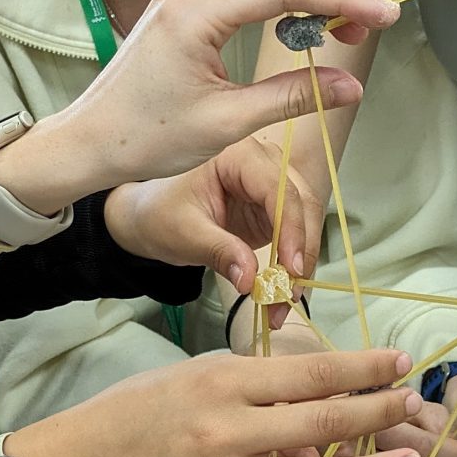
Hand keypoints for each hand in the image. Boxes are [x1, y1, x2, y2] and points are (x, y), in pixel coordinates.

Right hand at [5, 348, 426, 456]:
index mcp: (223, 381)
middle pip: (319, 420)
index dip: (363, 368)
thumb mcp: (197, 374)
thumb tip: (325, 391)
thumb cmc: (142, 409)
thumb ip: (257, 384)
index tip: (401, 363)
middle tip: (416, 406)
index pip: (309, 371)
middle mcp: (226, 429)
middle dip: (377, 412)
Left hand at [24, 0, 399, 202]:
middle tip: (375, 21)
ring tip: (348, 25)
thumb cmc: (146, 138)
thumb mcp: (227, 124)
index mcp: (196, 12)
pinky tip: (308, 23)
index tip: (383, 18)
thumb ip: (293, 98)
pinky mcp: (187, 2)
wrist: (90, 140)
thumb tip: (352, 86)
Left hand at [104, 142, 323, 295]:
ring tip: (283, 301)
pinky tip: (281, 292)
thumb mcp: (185, 234)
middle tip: (289, 294)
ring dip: (299, 264)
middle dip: (300, 252)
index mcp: (237, 155)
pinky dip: (290, 266)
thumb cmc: (161, 213)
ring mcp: (271, 187)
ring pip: (305, 223)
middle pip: (300, 205)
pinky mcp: (273, 211)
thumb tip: (250, 279)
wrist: (151, 217)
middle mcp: (262, 164)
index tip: (291, 268)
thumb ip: (220, 252)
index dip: (291, 228)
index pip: (277, 187)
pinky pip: (294, 237)